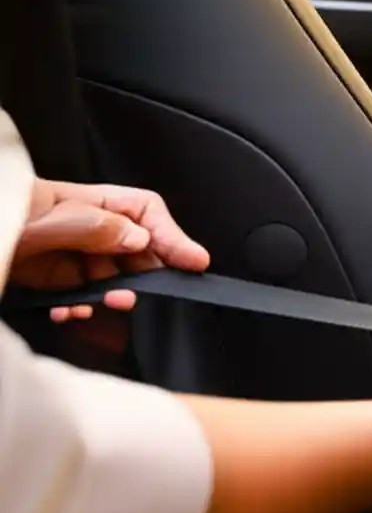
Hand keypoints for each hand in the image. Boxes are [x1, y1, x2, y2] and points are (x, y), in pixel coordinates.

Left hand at [12, 179, 210, 321]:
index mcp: (83, 201)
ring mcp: (67, 254)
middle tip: (138, 293)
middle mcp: (81, 227)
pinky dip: (84, 307)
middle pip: (134, 246)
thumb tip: (137, 238)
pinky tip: (72, 311)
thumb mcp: (39, 221)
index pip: (142, 210)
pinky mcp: (52, 281)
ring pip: (111, 275)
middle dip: (143, 272)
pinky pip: (83, 295)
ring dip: (113, 294)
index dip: (170, 234)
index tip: (192, 261)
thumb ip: (91, 227)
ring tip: (106, 304)